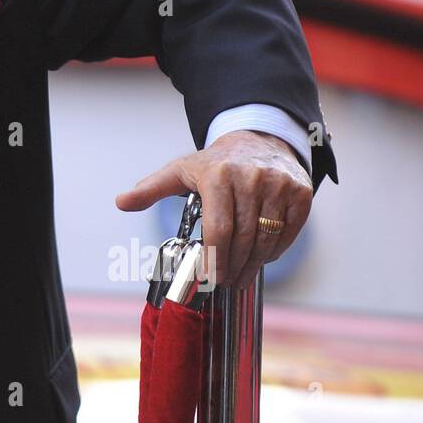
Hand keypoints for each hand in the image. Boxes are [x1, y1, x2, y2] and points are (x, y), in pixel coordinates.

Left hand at [115, 130, 312, 287]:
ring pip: (267, 238)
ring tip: (241, 275)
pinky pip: (290, 231)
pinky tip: (263, 256)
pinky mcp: (300, 192)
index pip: (219, 229)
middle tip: (225, 283)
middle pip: (243, 238)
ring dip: (254, 264)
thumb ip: (151, 189)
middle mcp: (251, 178)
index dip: (214, 259)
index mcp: (217, 175)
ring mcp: (279, 185)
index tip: (209, 279)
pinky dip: (276, 249)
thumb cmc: (215, 163)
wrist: (260, 139)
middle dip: (233, 266)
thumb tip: (121, 202)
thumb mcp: (181, 171)